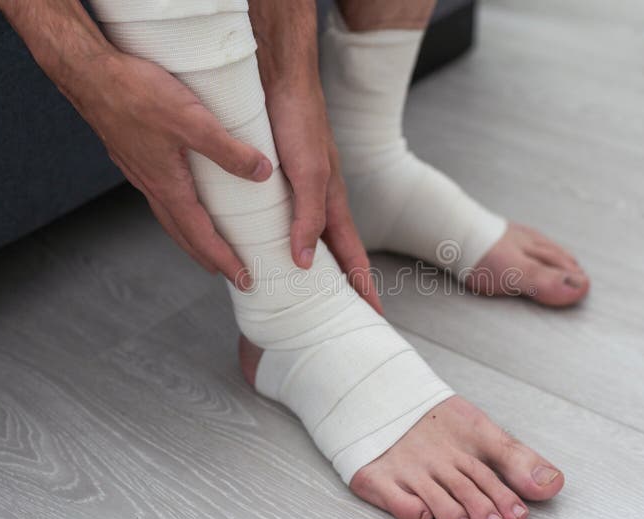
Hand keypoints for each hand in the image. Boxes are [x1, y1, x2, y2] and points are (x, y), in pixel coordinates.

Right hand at [72, 51, 272, 283]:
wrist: (88, 70)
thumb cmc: (135, 93)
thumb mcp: (194, 122)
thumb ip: (229, 150)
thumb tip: (262, 173)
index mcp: (168, 186)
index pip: (201, 236)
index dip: (225, 260)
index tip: (244, 279)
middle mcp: (151, 184)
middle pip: (183, 233)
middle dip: (207, 255)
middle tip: (228, 271)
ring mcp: (140, 169)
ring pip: (169, 213)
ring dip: (191, 232)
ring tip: (208, 240)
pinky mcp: (133, 152)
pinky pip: (160, 192)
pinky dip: (178, 206)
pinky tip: (183, 193)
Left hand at [266, 85, 383, 313]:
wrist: (278, 80)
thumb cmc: (299, 122)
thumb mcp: (308, 173)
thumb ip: (307, 216)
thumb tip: (302, 262)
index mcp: (333, 202)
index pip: (352, 255)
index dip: (362, 286)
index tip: (374, 314)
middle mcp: (318, 200)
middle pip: (335, 251)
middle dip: (344, 283)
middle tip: (345, 313)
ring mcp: (300, 190)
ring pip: (309, 236)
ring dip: (312, 264)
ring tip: (307, 292)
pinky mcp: (279, 181)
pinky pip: (284, 219)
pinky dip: (283, 239)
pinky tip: (270, 246)